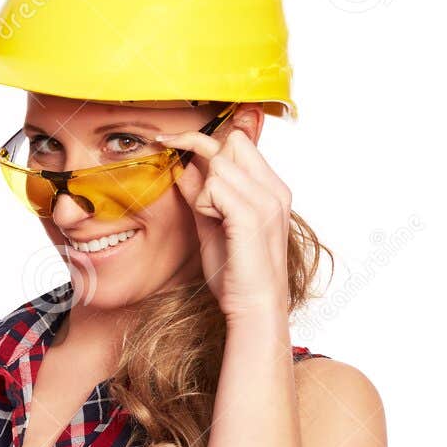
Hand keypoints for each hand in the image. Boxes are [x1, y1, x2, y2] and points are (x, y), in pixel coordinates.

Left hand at [158, 116, 292, 319]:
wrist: (254, 305)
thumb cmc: (236, 272)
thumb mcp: (212, 225)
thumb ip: (202, 195)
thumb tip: (185, 169)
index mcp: (271, 189)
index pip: (239, 140)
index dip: (204, 141)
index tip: (172, 143)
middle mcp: (273, 189)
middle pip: (230, 144)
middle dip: (202, 160)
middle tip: (193, 190)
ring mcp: (266, 200)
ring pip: (218, 165)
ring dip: (204, 191)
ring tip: (213, 221)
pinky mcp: (252, 215)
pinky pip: (214, 186)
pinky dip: (204, 204)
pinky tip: (213, 224)